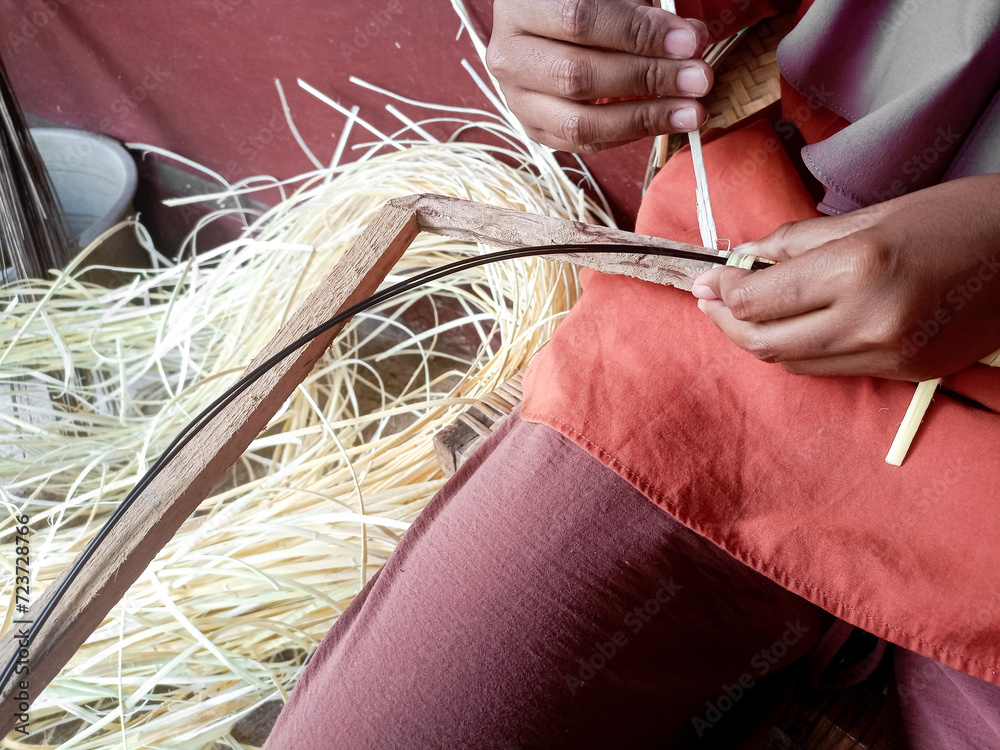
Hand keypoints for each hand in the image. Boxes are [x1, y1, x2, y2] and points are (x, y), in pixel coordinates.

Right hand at [486, 0, 711, 152]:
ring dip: (643, 117)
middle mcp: (509, 56)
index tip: (688, 41)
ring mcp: (517, 99)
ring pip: (579, 122)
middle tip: (698, 78)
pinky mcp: (534, 127)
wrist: (545, 26)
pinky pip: (582, 144)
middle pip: (579, 75)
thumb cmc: (586, 5)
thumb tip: (691, 40)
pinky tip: (664, 121)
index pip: (580, 20)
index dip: (637, 33)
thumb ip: (641, 12)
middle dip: (647, 78)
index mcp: (521, 6)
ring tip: (690, 111)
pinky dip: (628, 134)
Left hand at [691, 174, 999, 379]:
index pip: (758, 300)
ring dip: (760, 340)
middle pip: (765, 342)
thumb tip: (746, 258)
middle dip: (727, 323)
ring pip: (793, 363)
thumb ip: (799, 242)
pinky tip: (794, 325)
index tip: (707, 278)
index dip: (721, 291)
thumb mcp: (871, 215)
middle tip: (712, 300)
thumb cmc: (956, 216)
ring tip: (744, 313)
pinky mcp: (907, 374)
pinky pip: (832, 368)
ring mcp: (889, 355)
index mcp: (857, 269)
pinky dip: (802, 349)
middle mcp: (869, 321)